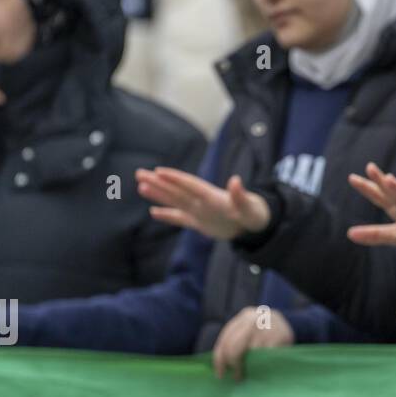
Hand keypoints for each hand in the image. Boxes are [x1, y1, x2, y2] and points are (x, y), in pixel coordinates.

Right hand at [135, 167, 269, 240]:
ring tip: (141, 186)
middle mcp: (202, 202)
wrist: (256, 225)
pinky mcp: (200, 223)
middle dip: (159, 182)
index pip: (190, 185)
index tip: (159, 171)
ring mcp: (199, 211)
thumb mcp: (250, 207)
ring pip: (174, 201)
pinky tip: (153, 212)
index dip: (175, 178)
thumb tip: (235, 181)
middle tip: (139, 173)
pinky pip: (180, 218)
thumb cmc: (255, 214)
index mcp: (212, 196)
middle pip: (176, 190)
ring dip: (159, 194)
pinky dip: (167, 216)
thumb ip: (241, 195)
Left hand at [211, 305, 293, 380]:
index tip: (220, 374)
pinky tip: (262, 370)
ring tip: (250, 374)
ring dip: (248, 368)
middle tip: (237, 376)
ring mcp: (267, 328)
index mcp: (243, 317)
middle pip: (233, 348)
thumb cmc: (264, 331)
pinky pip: (265, 359)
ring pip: (250, 355)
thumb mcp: (249, 328)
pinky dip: (262, 367)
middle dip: (233, 365)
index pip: (225, 341)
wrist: (292, 323)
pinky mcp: (280, 338)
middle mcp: (254, 320)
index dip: (219, 361)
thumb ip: (235, 340)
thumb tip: (219, 366)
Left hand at [346, 162, 395, 247]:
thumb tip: (349, 234)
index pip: (378, 196)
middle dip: (381, 180)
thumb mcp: (392, 236)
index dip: (366, 188)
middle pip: (391, 192)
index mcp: (395, 208)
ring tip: (389, 179)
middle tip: (370, 167)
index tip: (351, 178)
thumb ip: (373, 234)